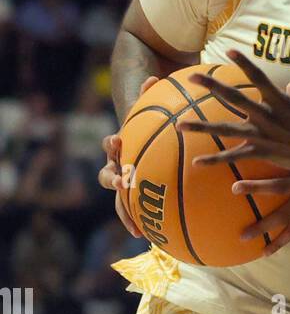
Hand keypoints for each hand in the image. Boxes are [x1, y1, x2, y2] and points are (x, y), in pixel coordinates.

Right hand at [99, 75, 159, 236]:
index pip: (110, 146)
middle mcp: (118, 166)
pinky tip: (157, 237)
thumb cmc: (149, 122)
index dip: (111, 145)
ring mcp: (125, 183)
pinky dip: (145, 223)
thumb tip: (155, 76)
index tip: (117, 141)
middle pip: (108, 177)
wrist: (144, 138)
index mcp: (120, 146)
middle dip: (114, 182)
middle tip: (124, 183)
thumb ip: (149, 96)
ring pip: (120, 201)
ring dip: (126, 214)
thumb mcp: (150, 110)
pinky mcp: (136, 197)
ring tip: (137, 228)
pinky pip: (140, 212)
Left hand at [178, 45, 289, 180]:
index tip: (230, 51)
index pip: (258, 77)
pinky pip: (234, 156)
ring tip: (180, 124)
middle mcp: (268, 116)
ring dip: (202, 127)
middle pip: (234, 98)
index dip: (245, 63)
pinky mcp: (262, 153)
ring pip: (226, 129)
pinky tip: (196, 162)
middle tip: (192, 77)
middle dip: (212, 86)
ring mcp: (262, 136)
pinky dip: (216, 159)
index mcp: (281, 100)